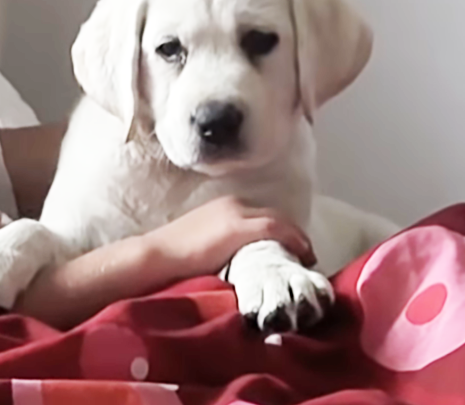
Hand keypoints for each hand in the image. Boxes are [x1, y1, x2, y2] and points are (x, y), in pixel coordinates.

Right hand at [144, 196, 314, 280]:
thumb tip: (235, 262)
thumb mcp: (202, 242)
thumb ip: (221, 244)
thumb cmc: (173, 256)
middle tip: (304, 254)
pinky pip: (277, 229)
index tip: (289, 249)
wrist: (158, 256)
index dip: (281, 231)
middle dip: (293, 233)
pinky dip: (294, 240)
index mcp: (224, 205)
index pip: (262, 214)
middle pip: (275, 215)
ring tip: (306, 257)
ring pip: (279, 220)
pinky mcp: (239, 227)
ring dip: (296, 238)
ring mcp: (237, 213)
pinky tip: (303, 255)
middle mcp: (234, 203)